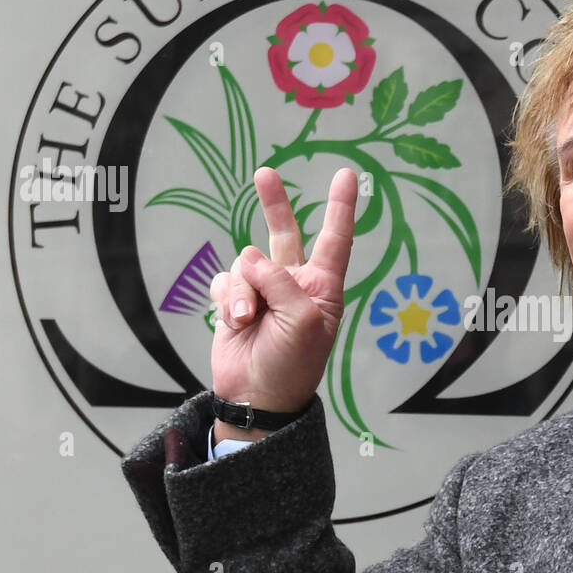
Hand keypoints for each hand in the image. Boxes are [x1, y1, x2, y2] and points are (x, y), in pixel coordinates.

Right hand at [208, 166, 356, 440]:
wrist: (257, 397)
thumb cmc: (292, 365)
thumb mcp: (301, 321)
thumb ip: (280, 281)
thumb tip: (251, 256)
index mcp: (323, 287)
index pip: (335, 240)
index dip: (340, 207)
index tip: (347, 175)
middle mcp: (294, 284)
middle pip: (284, 232)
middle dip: (274, 203)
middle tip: (265, 174)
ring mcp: (263, 291)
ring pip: (245, 263)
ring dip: (242, 290)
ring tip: (246, 319)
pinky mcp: (234, 301)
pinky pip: (224, 280)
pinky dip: (226, 299)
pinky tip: (233, 322)